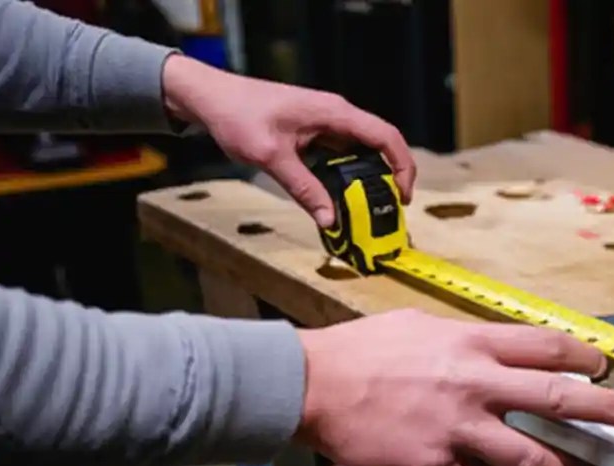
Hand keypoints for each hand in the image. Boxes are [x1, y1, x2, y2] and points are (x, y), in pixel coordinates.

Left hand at [161, 55, 415, 226]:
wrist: (210, 97)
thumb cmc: (237, 115)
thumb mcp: (271, 157)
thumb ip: (304, 189)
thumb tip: (330, 220)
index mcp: (333, 113)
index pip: (385, 136)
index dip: (403, 166)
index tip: (404, 196)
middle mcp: (336, 115)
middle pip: (380, 145)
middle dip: (391, 177)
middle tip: (389, 210)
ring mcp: (326, 123)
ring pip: (362, 151)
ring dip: (369, 179)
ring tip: (368, 209)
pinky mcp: (315, 132)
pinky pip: (342, 154)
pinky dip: (348, 175)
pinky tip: (342, 197)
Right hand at [294, 310, 613, 465]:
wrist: (312, 385)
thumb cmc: (362, 351)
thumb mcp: (421, 325)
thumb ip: (466, 339)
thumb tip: (499, 347)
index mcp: (472, 341)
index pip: (549, 347)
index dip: (586, 359)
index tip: (605, 369)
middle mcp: (475, 382)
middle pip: (560, 399)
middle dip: (610, 412)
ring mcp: (459, 427)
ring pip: (533, 456)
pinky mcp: (438, 464)